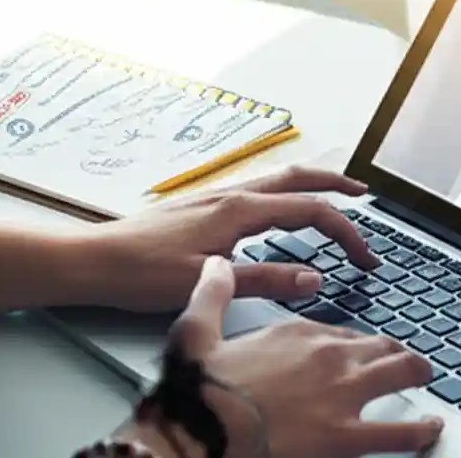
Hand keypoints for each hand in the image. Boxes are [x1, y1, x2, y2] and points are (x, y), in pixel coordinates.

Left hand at [70, 167, 376, 311]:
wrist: (95, 259)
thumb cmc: (142, 272)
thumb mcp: (209, 282)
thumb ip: (266, 279)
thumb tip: (315, 278)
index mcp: (240, 210)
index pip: (311, 210)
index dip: (346, 232)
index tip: (365, 258)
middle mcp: (232, 194)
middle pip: (299, 177)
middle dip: (337, 184)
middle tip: (365, 196)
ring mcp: (217, 196)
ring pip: (277, 179)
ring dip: (311, 183)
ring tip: (333, 195)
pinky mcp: (204, 205)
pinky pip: (258, 188)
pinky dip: (284, 192)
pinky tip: (279, 209)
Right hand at [148, 257, 443, 457]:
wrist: (197, 435)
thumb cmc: (197, 392)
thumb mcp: (194, 330)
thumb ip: (213, 293)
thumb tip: (216, 264)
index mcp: (295, 332)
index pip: (340, 330)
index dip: (351, 342)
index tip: (354, 350)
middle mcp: (326, 356)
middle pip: (379, 345)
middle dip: (395, 351)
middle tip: (402, 361)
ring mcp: (341, 395)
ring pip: (401, 372)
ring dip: (418, 374)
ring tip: (425, 378)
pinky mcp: (346, 436)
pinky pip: (400, 432)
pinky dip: (422, 430)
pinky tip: (432, 428)